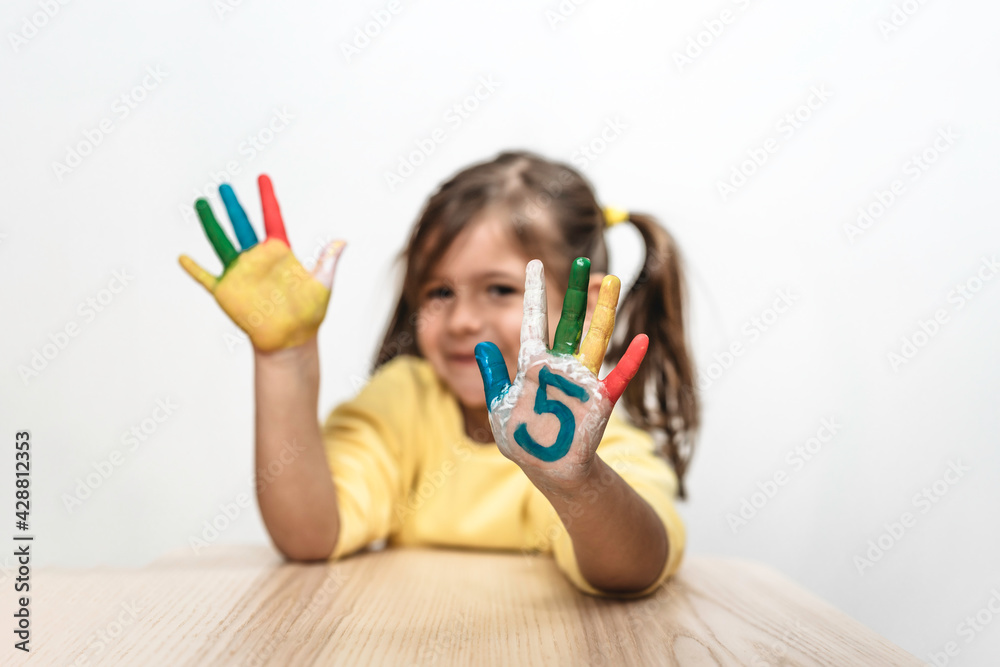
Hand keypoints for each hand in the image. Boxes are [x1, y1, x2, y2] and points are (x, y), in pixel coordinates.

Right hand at [178, 174, 345, 351]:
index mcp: (280, 252)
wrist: (291, 339)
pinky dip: (194, 269)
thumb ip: (328, 261)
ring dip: (210, 224)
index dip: (267, 198)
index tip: (263, 178)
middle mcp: (257, 258)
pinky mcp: (226, 292)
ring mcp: (240, 273)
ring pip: (220, 242)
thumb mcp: (322, 284)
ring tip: (200, 203)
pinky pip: (206, 278)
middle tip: (223, 185)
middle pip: (241, 224)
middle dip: (232, 205)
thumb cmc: (309, 313)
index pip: (272, 218)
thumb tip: (342, 241)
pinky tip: (182, 258)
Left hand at [474, 258, 647, 492]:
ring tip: (613, 281)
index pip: (533, 321)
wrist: (548, 469)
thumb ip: (493, 374)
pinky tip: (641, 340)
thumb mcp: (499, 406)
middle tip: (582, 260)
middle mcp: (560, 365)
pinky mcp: (599, 400)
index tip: (534, 264)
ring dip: (605, 310)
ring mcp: (581, 380)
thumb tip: (480, 343)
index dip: (534, 292)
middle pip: (570, 320)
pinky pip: (618, 378)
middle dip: (576, 291)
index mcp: (533, 364)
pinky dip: (629, 360)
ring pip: (595, 338)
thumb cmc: (523, 439)